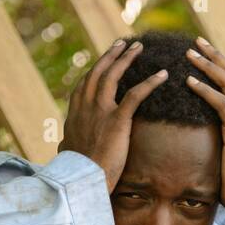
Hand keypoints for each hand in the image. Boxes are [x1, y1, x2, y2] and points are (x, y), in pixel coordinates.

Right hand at [60, 39, 166, 191]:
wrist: (81, 180)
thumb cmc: (75, 172)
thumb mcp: (66, 154)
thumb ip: (66, 146)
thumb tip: (61, 147)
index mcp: (75, 112)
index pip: (85, 83)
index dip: (96, 70)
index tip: (105, 61)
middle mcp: (85, 105)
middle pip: (98, 71)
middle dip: (111, 55)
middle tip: (123, 43)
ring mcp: (100, 110)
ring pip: (114, 75)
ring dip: (127, 58)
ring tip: (139, 47)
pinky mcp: (117, 120)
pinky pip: (136, 95)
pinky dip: (151, 83)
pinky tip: (163, 74)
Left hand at [184, 36, 224, 224]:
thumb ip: (218, 139)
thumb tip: (199, 135)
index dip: (221, 65)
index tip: (204, 52)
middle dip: (215, 56)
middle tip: (196, 41)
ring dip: (209, 66)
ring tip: (190, 54)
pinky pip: (221, 104)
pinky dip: (206, 90)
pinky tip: (189, 81)